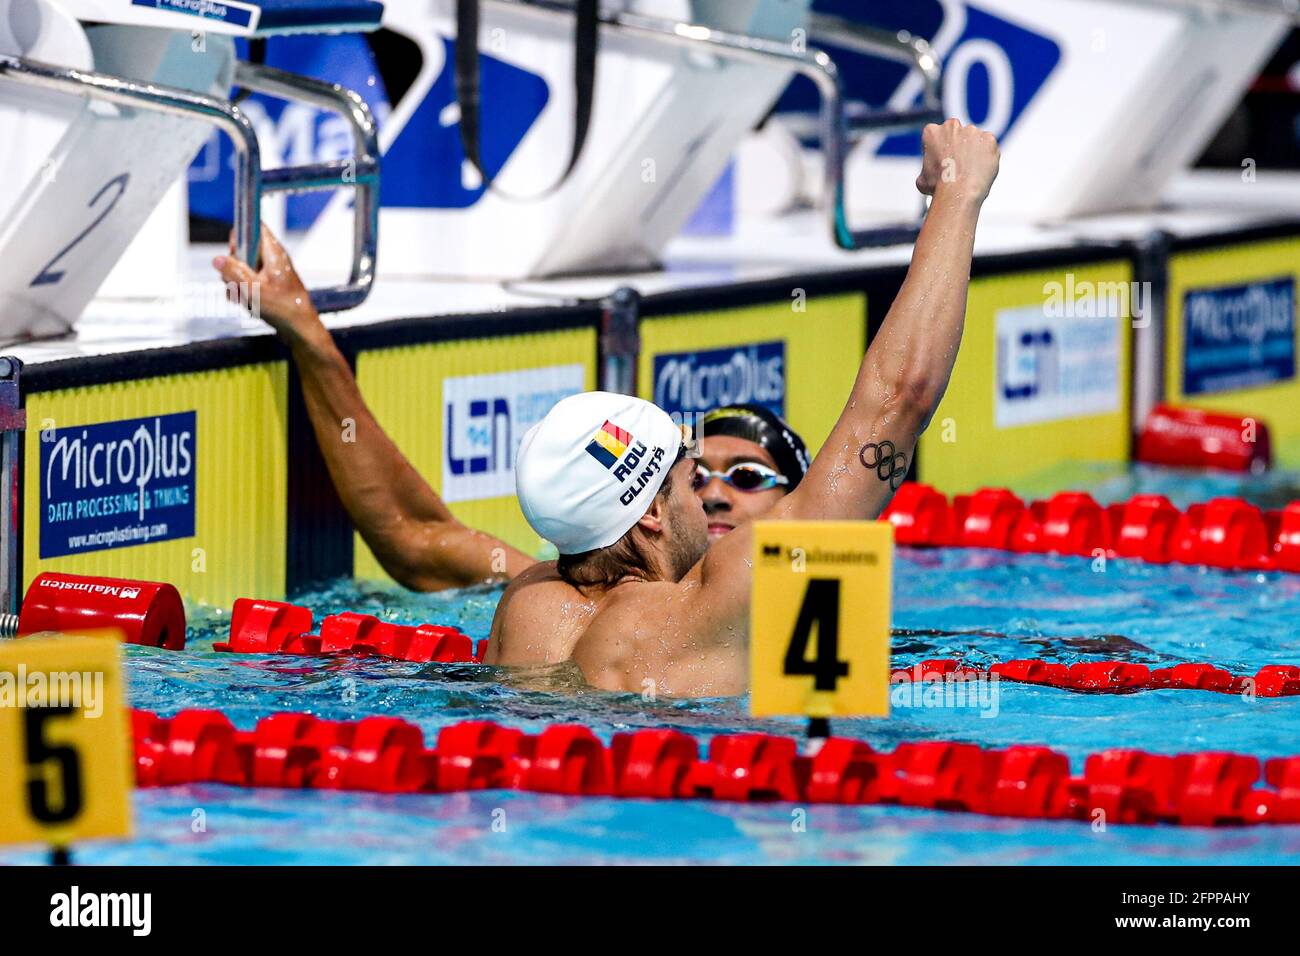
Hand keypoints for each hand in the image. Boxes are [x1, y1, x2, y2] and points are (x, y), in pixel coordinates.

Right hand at [213, 228, 321, 345]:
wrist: (300, 328)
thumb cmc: (283, 308)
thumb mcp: (253, 289)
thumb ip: (234, 272)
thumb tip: (217, 259)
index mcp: (273, 251)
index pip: (254, 225)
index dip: (239, 234)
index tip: (233, 252)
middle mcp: (271, 258)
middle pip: (242, 250)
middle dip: (233, 266)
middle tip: (237, 282)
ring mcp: (269, 271)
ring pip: (242, 268)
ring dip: (236, 283)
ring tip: (243, 297)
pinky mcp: (267, 283)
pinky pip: (248, 281)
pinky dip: (243, 291)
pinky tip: (245, 303)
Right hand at [915, 118, 1000, 206]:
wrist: (959, 192)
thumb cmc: (938, 187)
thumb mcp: (922, 180)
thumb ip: (926, 170)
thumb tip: (927, 176)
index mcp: (932, 132)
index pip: (937, 135)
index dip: (940, 148)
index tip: (943, 160)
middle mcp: (952, 126)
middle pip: (956, 132)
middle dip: (958, 144)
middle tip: (958, 164)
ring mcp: (972, 131)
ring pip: (974, 138)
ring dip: (973, 150)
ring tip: (971, 170)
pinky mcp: (988, 138)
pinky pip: (988, 145)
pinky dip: (987, 155)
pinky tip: (981, 169)